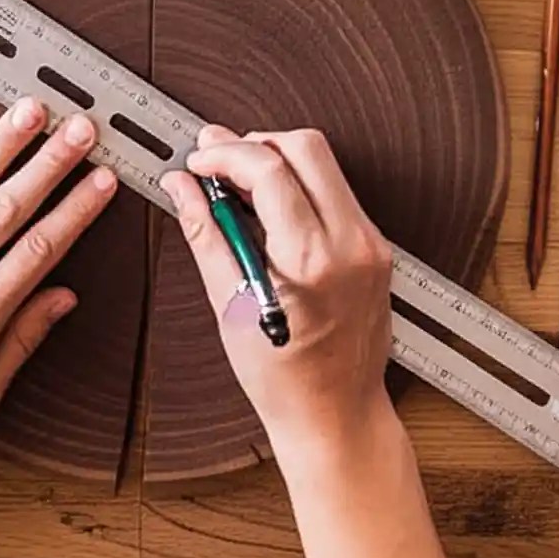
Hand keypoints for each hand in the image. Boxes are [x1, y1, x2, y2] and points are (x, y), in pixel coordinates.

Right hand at [160, 125, 394, 449]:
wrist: (336, 414)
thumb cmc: (285, 379)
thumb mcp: (229, 306)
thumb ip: (206, 235)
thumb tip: (183, 189)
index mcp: (311, 259)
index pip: (269, 168)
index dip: (225, 153)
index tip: (198, 161)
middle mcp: (351, 243)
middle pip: (307, 146)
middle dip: (255, 143)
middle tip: (217, 162)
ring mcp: (370, 244)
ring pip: (325, 163)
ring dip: (277, 161)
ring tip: (237, 188)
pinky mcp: (375, 248)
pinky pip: (337, 192)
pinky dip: (299, 185)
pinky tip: (268, 210)